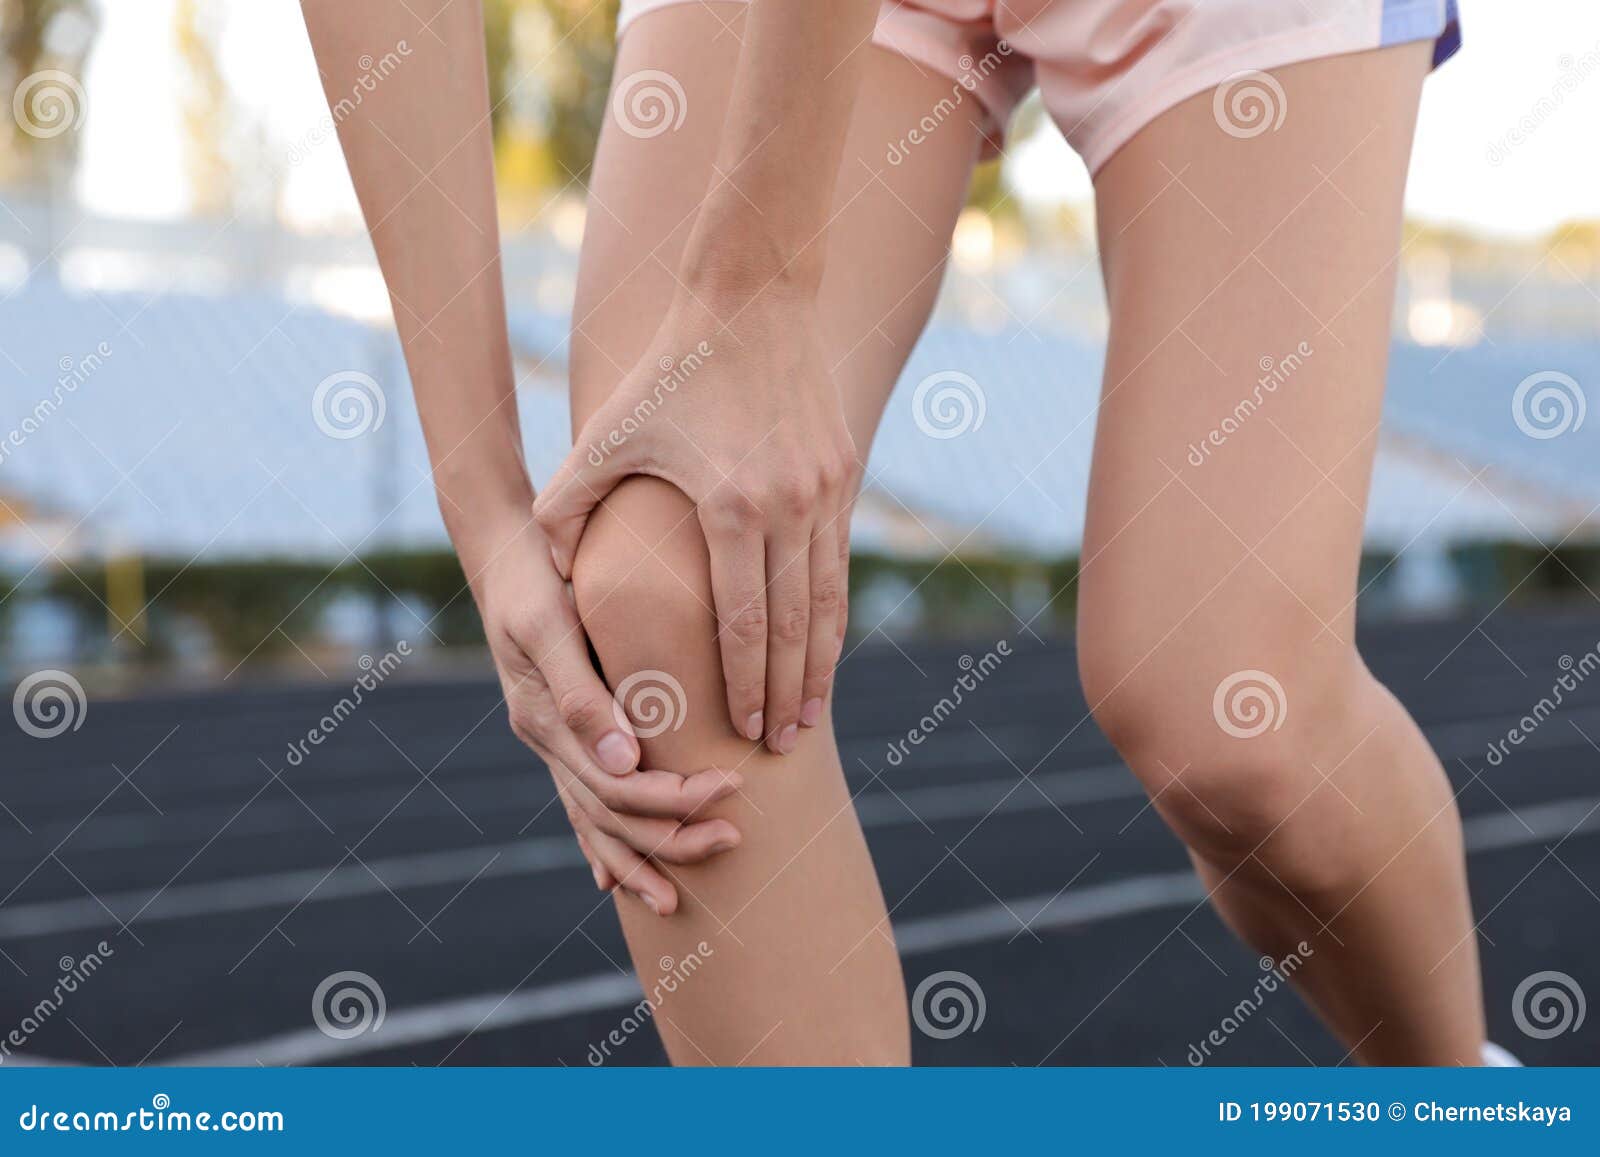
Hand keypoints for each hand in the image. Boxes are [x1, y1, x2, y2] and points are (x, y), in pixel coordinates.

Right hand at [462, 514, 742, 914]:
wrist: (506, 555)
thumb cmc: (535, 580)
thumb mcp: (552, 625)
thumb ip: (583, 694)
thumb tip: (626, 763)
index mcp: (545, 720)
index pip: (616, 787)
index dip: (674, 798)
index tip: (732, 786)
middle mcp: (545, 741)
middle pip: (610, 816)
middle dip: (672, 836)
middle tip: (734, 836)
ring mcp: (549, 742)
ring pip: (593, 823)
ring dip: (640, 858)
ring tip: (686, 892)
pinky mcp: (561, 734)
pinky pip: (578, 806)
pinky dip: (599, 846)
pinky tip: (617, 880)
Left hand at [535, 291, 855, 753]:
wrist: (752, 299)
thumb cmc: (669, 371)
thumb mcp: (606, 434)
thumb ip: (566, 505)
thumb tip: (541, 569)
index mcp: (729, 507)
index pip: (740, 622)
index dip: (741, 685)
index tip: (739, 731)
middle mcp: (788, 507)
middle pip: (791, 627)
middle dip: (784, 695)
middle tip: (778, 745)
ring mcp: (824, 492)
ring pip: (827, 602)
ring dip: (820, 665)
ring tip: (808, 715)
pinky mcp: (843, 475)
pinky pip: (839, 564)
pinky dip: (833, 614)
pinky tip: (825, 647)